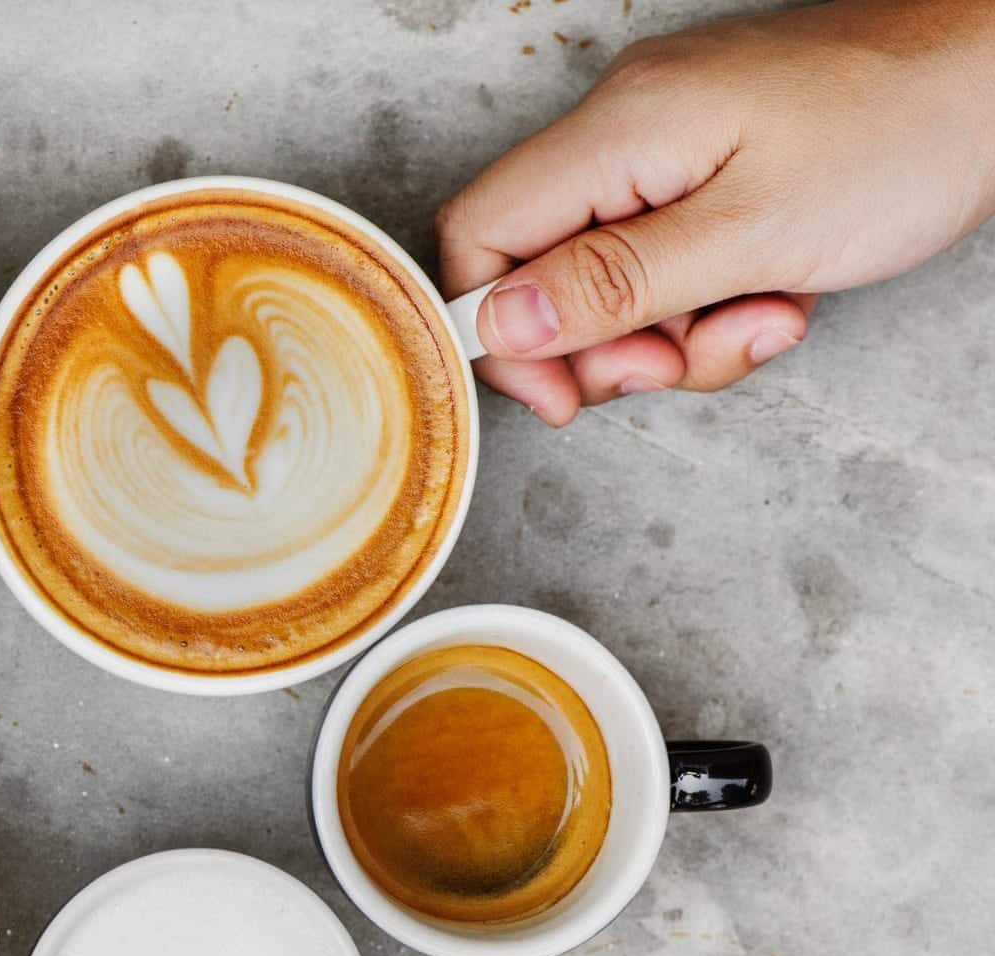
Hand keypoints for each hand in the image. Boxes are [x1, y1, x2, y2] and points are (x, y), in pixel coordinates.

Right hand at [437, 0, 994, 424]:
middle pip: (544, 269)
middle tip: (679, 363)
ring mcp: (669, 147)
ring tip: (763, 319)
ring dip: (676, 334)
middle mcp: (627, 130)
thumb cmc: (907, 133)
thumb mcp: (753, 235)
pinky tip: (779, 294)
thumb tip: (501, 322)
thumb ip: (615, 284)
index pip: (482, 234)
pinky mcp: (712, 167)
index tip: (564, 392)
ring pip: (613, 281)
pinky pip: (671, 261)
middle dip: (609, 344)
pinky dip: (713, 302)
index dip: (500, 328)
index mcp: (619, 131)